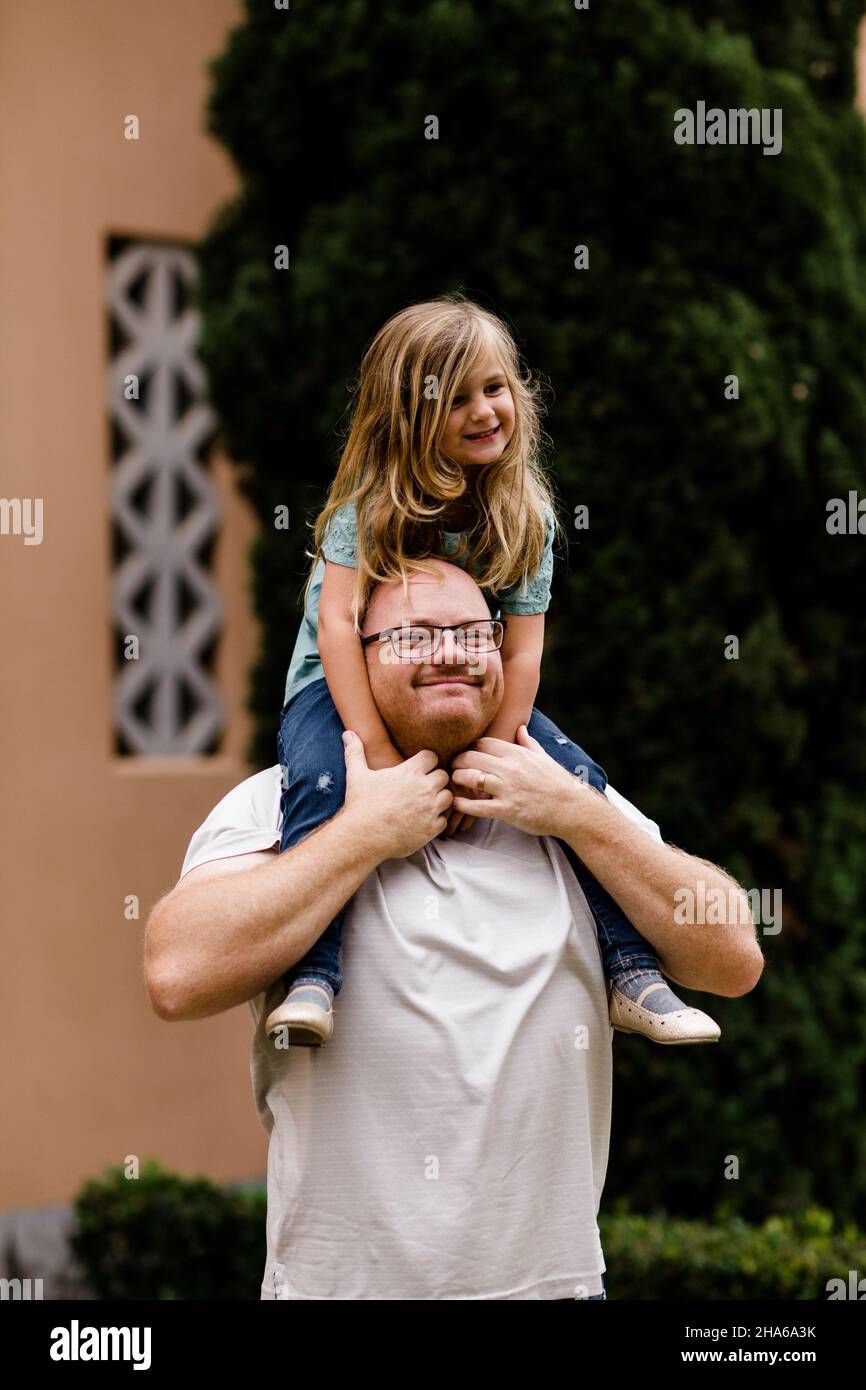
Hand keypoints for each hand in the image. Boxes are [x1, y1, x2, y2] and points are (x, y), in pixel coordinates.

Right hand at [341, 730, 452, 859]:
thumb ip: (355, 752)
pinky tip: (423, 821)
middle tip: (421, 788)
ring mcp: (430, 809)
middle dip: (434, 780)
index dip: (425, 762)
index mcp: (410, 772)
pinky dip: (436, 820)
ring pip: (448, 797)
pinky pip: (444, 820)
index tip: (418, 770)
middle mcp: (424, 788)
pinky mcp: (432, 828)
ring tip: (424, 804)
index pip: (432, 757)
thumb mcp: (356, 775)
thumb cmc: (360, 805)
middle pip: (444, 776)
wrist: (363, 837)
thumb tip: (348, 733)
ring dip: (439, 799)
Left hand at [450, 725, 598, 837]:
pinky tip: (456, 803)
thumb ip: (528, 742)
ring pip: (472, 778)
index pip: (483, 742)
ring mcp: (508, 789)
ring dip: (458, 779)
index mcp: (517, 753)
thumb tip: (521, 727)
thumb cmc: (558, 783)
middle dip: (457, 761)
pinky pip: (478, 806)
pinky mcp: (507, 810)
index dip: (470, 747)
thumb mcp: (543, 758)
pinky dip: (463, 804)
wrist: (572, 808)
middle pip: (471, 757)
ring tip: (454, 783)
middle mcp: (510, 768)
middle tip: (452, 767)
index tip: (465, 753)